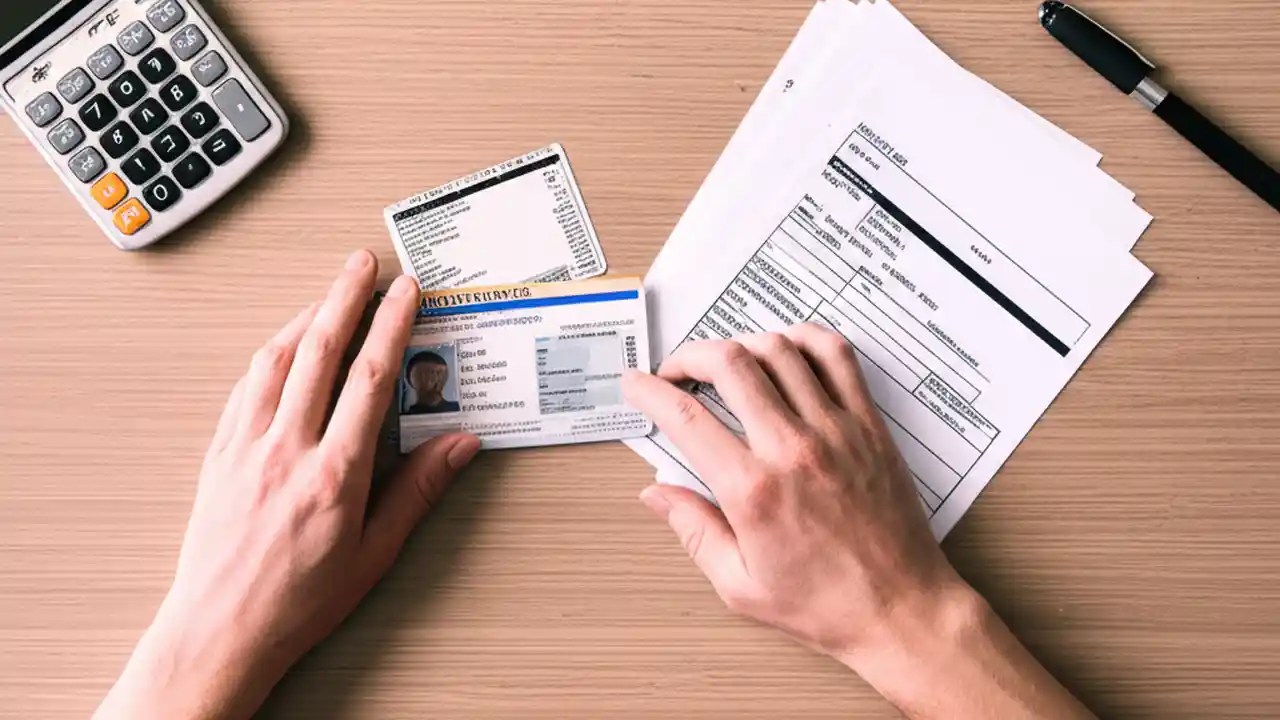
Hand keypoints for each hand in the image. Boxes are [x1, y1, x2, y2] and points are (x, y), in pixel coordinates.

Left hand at [95, 250, 480, 719]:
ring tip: (328, 292)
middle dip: (344, 298)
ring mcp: (246, 447)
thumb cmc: (299, 601)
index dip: (391, 326)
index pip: (369, 379)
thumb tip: (460, 445)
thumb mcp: (374, 553)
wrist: (220, 630)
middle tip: (362, 262)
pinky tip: (283, 345)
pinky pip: (245, 386)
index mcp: (335, 475)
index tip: (405, 293)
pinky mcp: (219, 453)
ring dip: (305, 316)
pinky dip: (270, 353)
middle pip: (319, 352)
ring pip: (276, 360)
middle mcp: (287, 450)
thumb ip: (418, 491)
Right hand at [624, 324, 1093, 718]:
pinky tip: (786, 351)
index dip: (650, 390)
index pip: (686, 417)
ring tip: (727, 365)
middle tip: (679, 372)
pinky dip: (805, 338)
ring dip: (741, 345)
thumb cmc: (827, 604)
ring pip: (779, 349)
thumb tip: (655, 494)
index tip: (638, 384)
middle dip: (690, 356)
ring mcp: (835, 430)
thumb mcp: (739, 585)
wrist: (900, 608)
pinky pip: (836, 356)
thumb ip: (693, 530)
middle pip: (729, 363)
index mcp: (753, 491)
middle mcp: (792, 449)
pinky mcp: (868, 425)